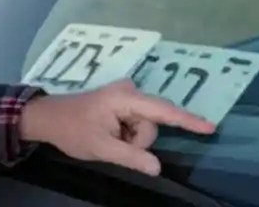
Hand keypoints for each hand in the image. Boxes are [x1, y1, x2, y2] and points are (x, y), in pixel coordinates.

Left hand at [18, 79, 214, 175]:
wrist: (48, 117)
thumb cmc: (72, 130)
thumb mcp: (101, 147)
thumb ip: (131, 157)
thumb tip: (157, 168)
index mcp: (125, 98)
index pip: (163, 111)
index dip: (187, 120)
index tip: (210, 127)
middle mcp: (130, 92)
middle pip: (152, 122)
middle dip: (138, 140)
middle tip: (113, 144)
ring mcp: (126, 95)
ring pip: (145, 126)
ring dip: (132, 139)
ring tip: (108, 138)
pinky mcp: (123, 102)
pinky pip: (137, 122)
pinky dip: (128, 134)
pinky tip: (110, 134)